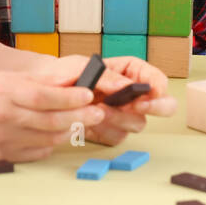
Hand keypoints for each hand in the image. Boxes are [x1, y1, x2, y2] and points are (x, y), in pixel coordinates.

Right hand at [0, 66, 105, 161]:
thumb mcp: (11, 78)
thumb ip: (42, 82)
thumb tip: (74, 81)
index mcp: (6, 92)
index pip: (43, 97)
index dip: (68, 98)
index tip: (88, 95)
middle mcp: (3, 117)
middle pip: (49, 120)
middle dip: (79, 117)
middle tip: (97, 112)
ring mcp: (3, 139)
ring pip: (47, 138)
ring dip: (70, 131)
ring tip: (83, 122)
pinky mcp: (4, 155)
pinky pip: (38, 151)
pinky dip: (52, 143)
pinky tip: (59, 134)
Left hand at [56, 55, 177, 145]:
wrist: (42, 94)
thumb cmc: (63, 73)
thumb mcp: (82, 66)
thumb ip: (106, 76)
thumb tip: (125, 85)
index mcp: (130, 72)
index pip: (157, 80)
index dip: (158, 88)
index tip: (148, 95)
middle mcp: (132, 95)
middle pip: (163, 106)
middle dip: (154, 108)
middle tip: (137, 107)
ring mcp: (123, 114)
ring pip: (138, 124)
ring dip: (119, 119)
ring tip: (97, 111)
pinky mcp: (111, 131)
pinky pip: (118, 137)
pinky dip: (104, 131)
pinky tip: (89, 123)